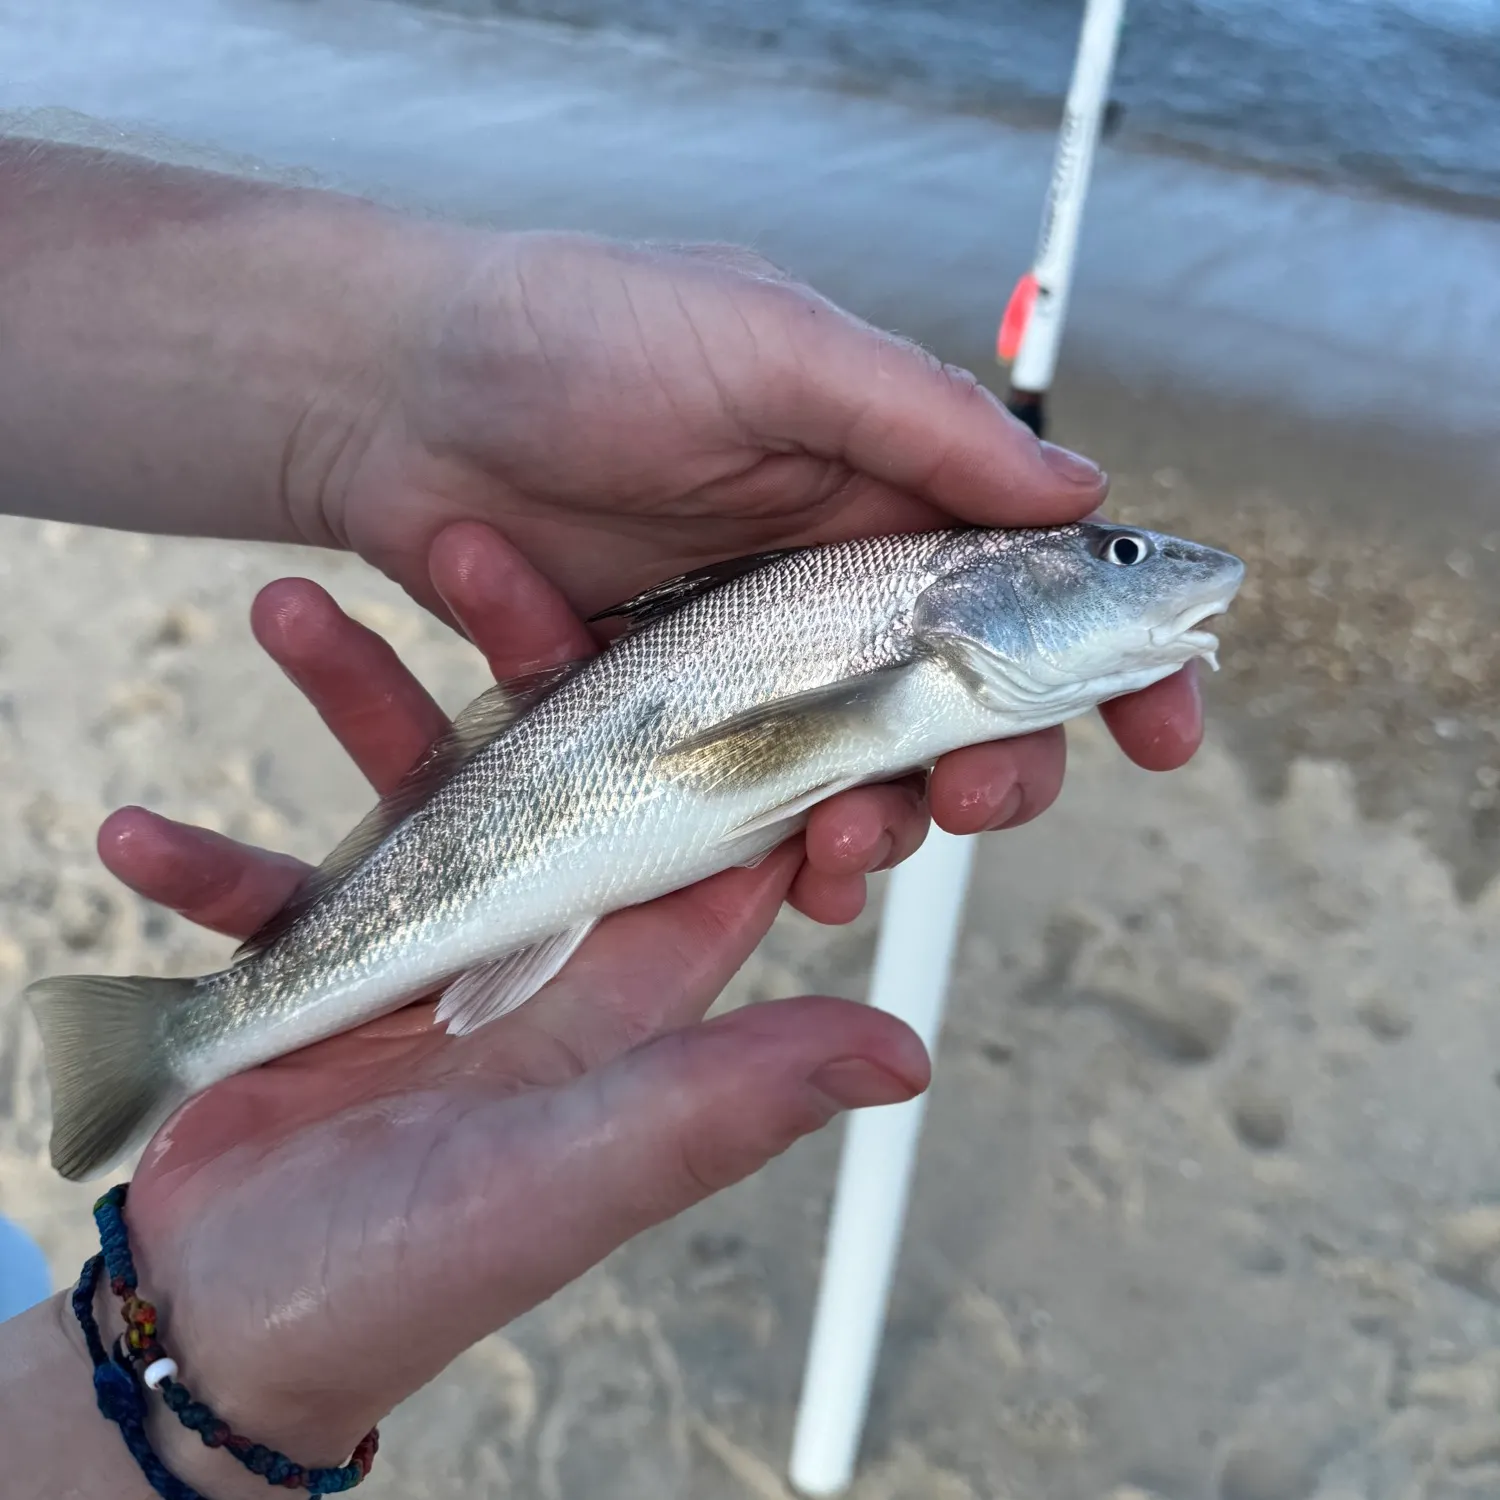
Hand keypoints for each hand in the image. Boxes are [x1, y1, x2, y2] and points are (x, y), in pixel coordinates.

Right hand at [90, 524, 931, 1485]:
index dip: (733, 721)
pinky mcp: (325, 964)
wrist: (246, 1330)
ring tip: (285, 607)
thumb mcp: (583, 1173)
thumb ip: (722, 1099)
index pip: (717, 825)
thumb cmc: (424, 1272)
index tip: (714, 602)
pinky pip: (266, 892)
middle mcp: (544, 939)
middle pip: (554, 761)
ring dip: (347, 702)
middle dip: (516, 655)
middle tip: (469, 548)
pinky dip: (204, 865)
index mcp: (630, 975)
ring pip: (408, 787)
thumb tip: (904, 1053)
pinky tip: (135, 833)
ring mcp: (431, 941)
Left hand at [300, 230, 1203, 837]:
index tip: (1169, 739)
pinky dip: (783, 841)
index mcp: (883, 488)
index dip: (1117, 663)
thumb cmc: (578, 335)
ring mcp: (753, 657)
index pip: (1038, 584)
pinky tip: (787, 865)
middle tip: (970, 801)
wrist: (391, 391)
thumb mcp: (768, 347)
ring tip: (844, 846)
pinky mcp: (669, 711)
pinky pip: (751, 795)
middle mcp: (834, 582)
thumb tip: (1082, 494)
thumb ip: (920, 425)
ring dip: (887, 826)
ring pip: (869, 772)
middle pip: (969, 708)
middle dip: (999, 772)